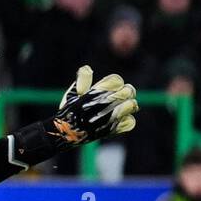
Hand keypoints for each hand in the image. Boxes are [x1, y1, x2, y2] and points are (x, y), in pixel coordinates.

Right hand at [8, 66, 138, 167]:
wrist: (68, 133)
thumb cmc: (71, 110)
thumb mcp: (74, 93)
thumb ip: (82, 79)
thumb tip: (88, 68)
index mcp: (97, 92)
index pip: (117, 80)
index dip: (116, 82)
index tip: (112, 86)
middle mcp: (106, 104)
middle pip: (128, 91)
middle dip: (126, 91)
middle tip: (121, 95)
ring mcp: (112, 117)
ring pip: (132, 105)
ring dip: (129, 104)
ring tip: (121, 106)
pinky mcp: (115, 129)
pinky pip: (130, 121)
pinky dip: (126, 120)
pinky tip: (119, 119)